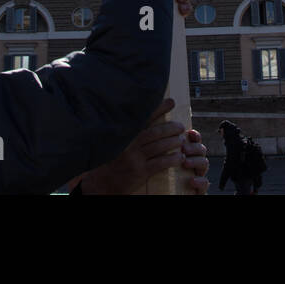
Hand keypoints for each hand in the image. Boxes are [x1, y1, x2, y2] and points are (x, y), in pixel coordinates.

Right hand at [80, 99, 208, 193]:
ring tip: (182, 139)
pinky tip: (180, 157)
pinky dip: (172, 159)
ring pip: (159, 146)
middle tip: (180, 126)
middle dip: (171, 128)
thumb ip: (129, 131)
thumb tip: (147, 117)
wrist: (102, 183)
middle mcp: (129, 144)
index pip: (144, 117)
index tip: (171, 102)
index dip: (159, 108)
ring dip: (174, 142)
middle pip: (155, 132)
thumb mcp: (116, 142)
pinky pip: (160, 163)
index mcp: (125, 134)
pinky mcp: (140, 172)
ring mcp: (135, 158)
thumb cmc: (111, 160)